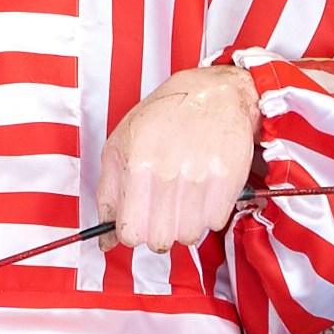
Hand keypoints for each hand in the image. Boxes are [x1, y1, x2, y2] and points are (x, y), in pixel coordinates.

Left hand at [94, 67, 263, 256]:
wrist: (214, 93)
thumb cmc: (164, 117)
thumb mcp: (120, 145)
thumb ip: (108, 194)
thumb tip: (105, 240)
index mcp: (137, 162)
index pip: (131, 233)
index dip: (133, 233)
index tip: (139, 222)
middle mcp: (168, 170)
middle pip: (160, 241)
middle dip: (159, 232)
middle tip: (163, 212)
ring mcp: (200, 175)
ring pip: (189, 235)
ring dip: (186, 225)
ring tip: (184, 199)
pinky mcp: (228, 178)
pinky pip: (215, 223)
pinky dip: (209, 214)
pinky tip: (203, 193)